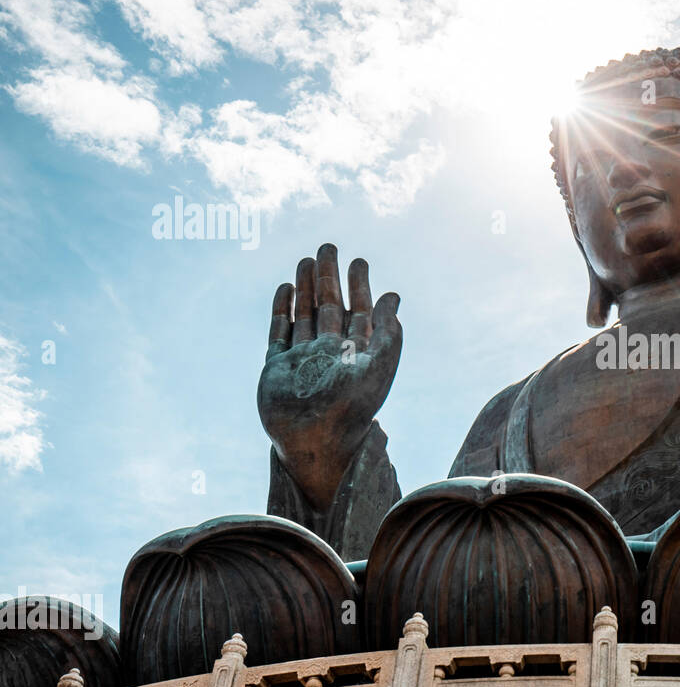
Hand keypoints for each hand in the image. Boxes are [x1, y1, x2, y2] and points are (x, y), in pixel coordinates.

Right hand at [257, 243, 401, 509]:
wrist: (314, 440)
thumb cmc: (352, 406)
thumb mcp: (379, 365)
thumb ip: (388, 331)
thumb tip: (394, 296)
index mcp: (356, 354)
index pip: (359, 311)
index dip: (360, 286)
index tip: (359, 260)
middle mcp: (329, 354)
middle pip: (329, 307)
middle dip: (329, 277)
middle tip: (329, 246)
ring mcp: (302, 360)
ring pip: (304, 315)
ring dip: (306, 288)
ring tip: (307, 259)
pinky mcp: (277, 369)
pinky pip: (279, 333)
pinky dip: (282, 310)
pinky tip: (286, 288)